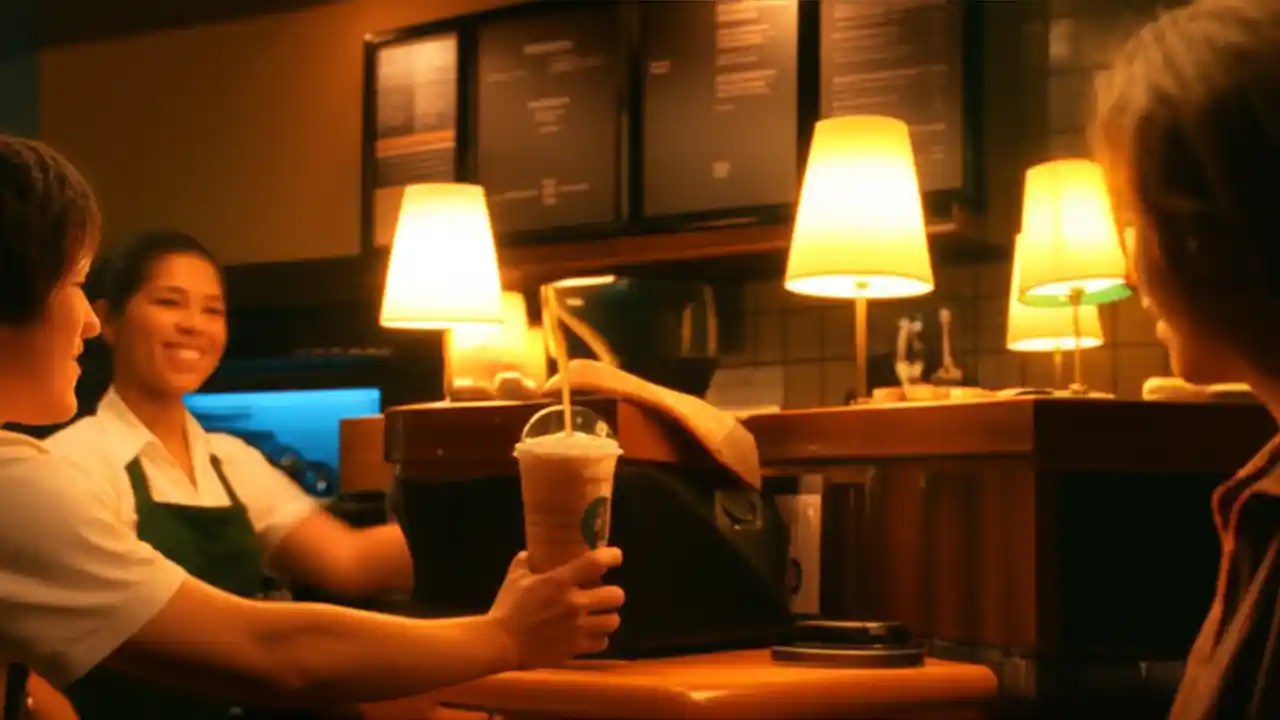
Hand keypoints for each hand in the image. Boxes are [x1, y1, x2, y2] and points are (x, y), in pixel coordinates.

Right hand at [486, 547, 624, 669]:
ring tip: (600, 616)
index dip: (611, 557)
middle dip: (613, 594)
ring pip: (613, 621)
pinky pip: (602, 642)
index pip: (595, 563)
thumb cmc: (507, 608)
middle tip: (605, 595)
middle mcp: (574, 603)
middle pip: (616, 595)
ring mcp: (577, 627)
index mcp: (559, 581)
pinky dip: (599, 638)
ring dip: (608, 617)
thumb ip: (524, 563)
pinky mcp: (575, 648)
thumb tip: (528, 554)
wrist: (500, 643)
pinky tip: (591, 635)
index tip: (615, 557)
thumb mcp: (514, 579)